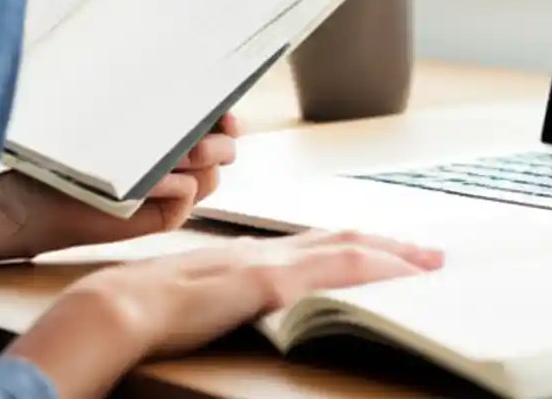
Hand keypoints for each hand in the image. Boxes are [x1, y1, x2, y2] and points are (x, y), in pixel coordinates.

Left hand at [0, 114, 241, 261]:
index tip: (224, 113)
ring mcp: (175, 193)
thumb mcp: (115, 124)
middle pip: (225, 150)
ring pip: (211, 175)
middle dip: (218, 142)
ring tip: (174, 155)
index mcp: (172, 136)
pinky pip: (188, 194)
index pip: (219, 124)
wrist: (35, 202)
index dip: (228, 117)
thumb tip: (187, 94)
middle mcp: (180, 164)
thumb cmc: (69, 156)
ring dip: (198, 160)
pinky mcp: (165, 216)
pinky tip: (153, 181)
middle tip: (196, 140)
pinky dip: (176, 185)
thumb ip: (152, 112)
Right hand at [5, 230, 444, 397]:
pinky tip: (400, 278)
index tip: (394, 254)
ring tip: (431, 264)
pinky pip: (338, 270)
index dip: (361, 248)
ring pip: (350, 250)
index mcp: (254, 256)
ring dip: (395, 255)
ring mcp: (272, 263)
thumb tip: (250, 307)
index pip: (321, 245)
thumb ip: (233, 298)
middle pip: (345, 240)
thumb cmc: (149, 310)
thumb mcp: (203, 300)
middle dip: (392, 247)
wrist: (117, 308)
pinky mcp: (270, 282)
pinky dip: (375, 269)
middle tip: (433, 255)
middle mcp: (269, 251)